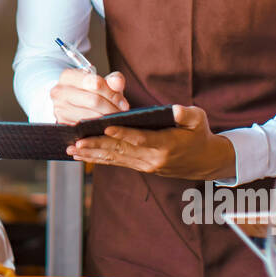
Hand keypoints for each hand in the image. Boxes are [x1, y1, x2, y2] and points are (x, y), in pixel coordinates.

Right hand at [50, 68, 127, 124]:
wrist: (73, 101)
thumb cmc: (90, 91)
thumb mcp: (102, 82)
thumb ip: (113, 80)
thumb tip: (118, 83)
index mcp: (68, 76)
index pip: (95, 83)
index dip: (113, 94)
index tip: (124, 104)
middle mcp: (59, 91)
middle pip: (93, 101)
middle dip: (111, 109)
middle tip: (122, 114)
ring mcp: (59, 108)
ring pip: (89, 116)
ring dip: (105, 120)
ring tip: (115, 121)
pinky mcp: (61, 123)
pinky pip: (83, 128)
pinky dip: (96, 129)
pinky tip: (104, 127)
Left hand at [65, 104, 234, 179]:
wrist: (203, 160)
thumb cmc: (199, 135)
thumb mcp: (198, 120)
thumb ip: (186, 115)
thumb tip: (175, 110)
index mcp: (165, 145)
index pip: (140, 138)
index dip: (122, 133)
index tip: (104, 126)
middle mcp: (152, 158)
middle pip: (120, 151)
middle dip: (97, 145)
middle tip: (76, 141)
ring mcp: (145, 165)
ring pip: (115, 159)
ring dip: (92, 154)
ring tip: (72, 150)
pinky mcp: (141, 166)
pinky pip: (117, 162)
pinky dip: (99, 159)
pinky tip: (83, 156)